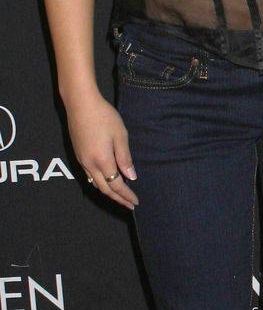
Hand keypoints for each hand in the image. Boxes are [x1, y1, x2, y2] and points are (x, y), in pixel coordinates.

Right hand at [66, 91, 138, 209]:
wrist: (80, 105)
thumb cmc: (104, 117)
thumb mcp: (120, 135)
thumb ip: (125, 157)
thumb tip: (131, 177)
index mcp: (103, 161)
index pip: (117, 185)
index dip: (126, 195)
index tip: (136, 202)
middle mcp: (90, 165)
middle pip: (105, 189)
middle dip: (118, 198)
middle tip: (130, 204)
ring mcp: (82, 161)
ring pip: (96, 184)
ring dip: (108, 192)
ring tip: (119, 196)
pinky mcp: (79, 155)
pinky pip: (89, 176)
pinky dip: (99, 183)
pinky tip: (104, 182)